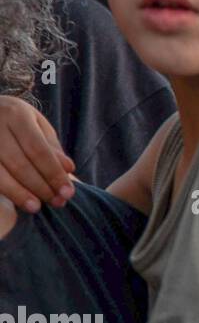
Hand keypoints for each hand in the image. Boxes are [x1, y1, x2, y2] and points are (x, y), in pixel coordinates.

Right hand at [0, 96, 74, 212]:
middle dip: (40, 186)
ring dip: (19, 194)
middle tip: (57, 202)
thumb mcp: (36, 124)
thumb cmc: (14, 119)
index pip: (38, 150)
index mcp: (16, 115)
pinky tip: (15, 200)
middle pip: (19, 164)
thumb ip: (51, 146)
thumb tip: (68, 169)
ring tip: (36, 207)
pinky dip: (3, 190)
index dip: (53, 173)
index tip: (68, 192)